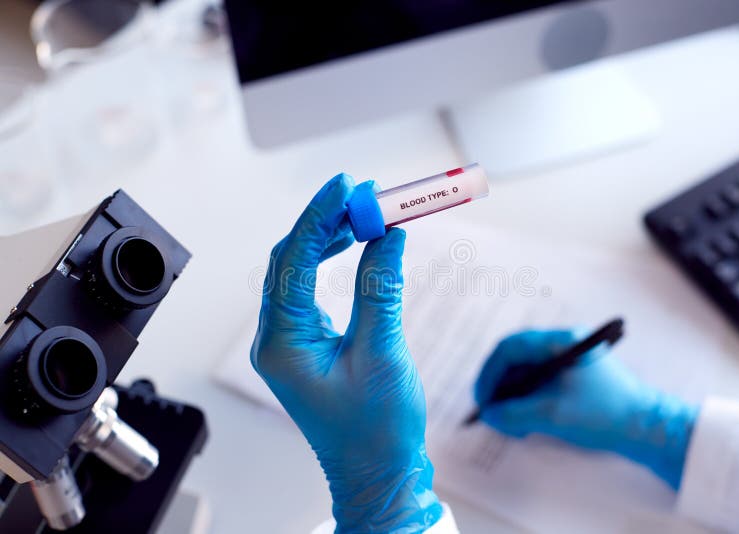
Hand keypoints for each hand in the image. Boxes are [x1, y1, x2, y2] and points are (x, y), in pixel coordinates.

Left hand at [251, 174, 441, 531]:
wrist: (377, 472)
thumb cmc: (376, 429)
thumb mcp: (382, 353)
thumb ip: (382, 289)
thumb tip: (388, 235)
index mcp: (282, 343)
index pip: (293, 260)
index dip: (320, 217)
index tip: (348, 185)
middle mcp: (277, 338)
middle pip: (290, 259)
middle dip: (324, 222)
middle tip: (362, 193)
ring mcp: (289, 341)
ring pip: (298, 271)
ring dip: (328, 238)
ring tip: (363, 213)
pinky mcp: (307, 343)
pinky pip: (310, 289)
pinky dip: (331, 262)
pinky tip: (352, 246)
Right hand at [474, 329, 698, 489]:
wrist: (648, 428)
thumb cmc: (604, 414)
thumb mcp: (551, 414)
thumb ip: (513, 413)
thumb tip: (488, 414)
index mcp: (561, 341)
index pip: (510, 348)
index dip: (490, 374)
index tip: (483, 400)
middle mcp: (564, 343)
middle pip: (516, 358)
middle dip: (500, 387)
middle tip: (491, 411)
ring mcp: (570, 359)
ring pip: (526, 372)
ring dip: (513, 396)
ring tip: (511, 422)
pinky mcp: (575, 376)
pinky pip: (540, 383)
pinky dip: (527, 401)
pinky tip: (527, 421)